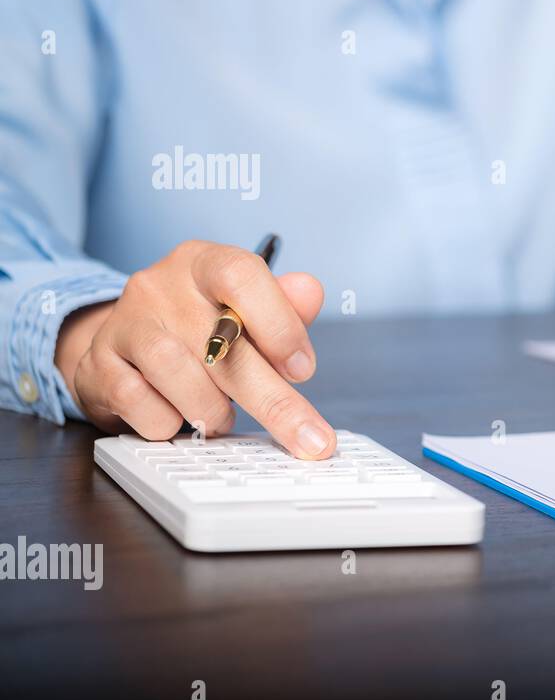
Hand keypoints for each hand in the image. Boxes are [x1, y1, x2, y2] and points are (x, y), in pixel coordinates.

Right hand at [54, 240, 335, 458]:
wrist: (125, 344)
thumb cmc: (199, 326)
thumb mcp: (244, 307)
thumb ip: (283, 304)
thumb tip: (310, 292)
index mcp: (203, 262)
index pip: (241, 275)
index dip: (278, 324)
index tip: (303, 370)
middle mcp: (160, 286)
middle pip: (223, 344)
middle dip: (274, 401)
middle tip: (308, 438)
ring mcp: (124, 324)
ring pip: (180, 375)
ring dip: (213, 409)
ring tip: (221, 415)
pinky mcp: (98, 365)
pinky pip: (142, 406)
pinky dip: (169, 422)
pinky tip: (177, 415)